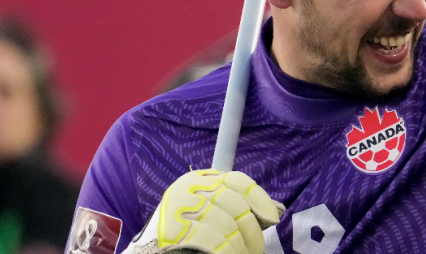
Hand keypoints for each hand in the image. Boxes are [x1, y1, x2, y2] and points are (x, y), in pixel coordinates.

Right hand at [125, 170, 283, 253]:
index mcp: (200, 179)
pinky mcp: (175, 230)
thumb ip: (237, 206)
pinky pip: (214, 241)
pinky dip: (228, 252)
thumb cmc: (184, 233)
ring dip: (242, 247)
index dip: (260, 200)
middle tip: (256, 250)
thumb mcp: (208, 211)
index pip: (239, 181)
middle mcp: (189, 188)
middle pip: (237, 205)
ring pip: (229, 226)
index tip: (274, 218)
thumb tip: (276, 210)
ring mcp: (181, 208)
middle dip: (252, 233)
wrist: (149, 250)